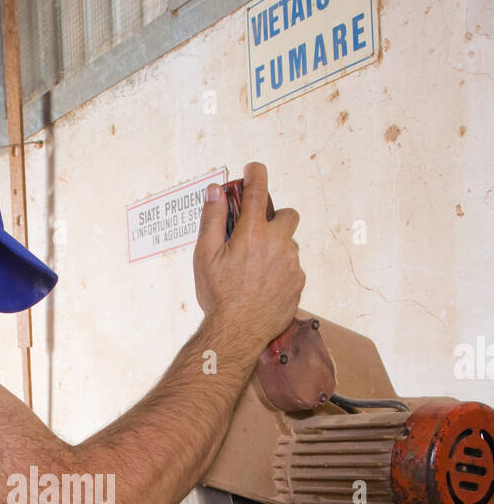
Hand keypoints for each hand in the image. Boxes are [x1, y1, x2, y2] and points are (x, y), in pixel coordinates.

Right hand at [192, 161, 304, 344]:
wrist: (237, 333)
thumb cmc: (218, 296)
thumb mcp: (204, 256)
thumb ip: (211, 219)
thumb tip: (215, 191)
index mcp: (253, 233)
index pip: (258, 190)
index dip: (256, 174)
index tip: (253, 169)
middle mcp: (277, 244)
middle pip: (289, 215)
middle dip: (276, 218)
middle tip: (257, 233)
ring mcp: (291, 264)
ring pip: (289, 246)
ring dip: (276, 249)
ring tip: (254, 270)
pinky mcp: (298, 283)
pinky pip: (292, 269)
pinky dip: (280, 271)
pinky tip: (262, 286)